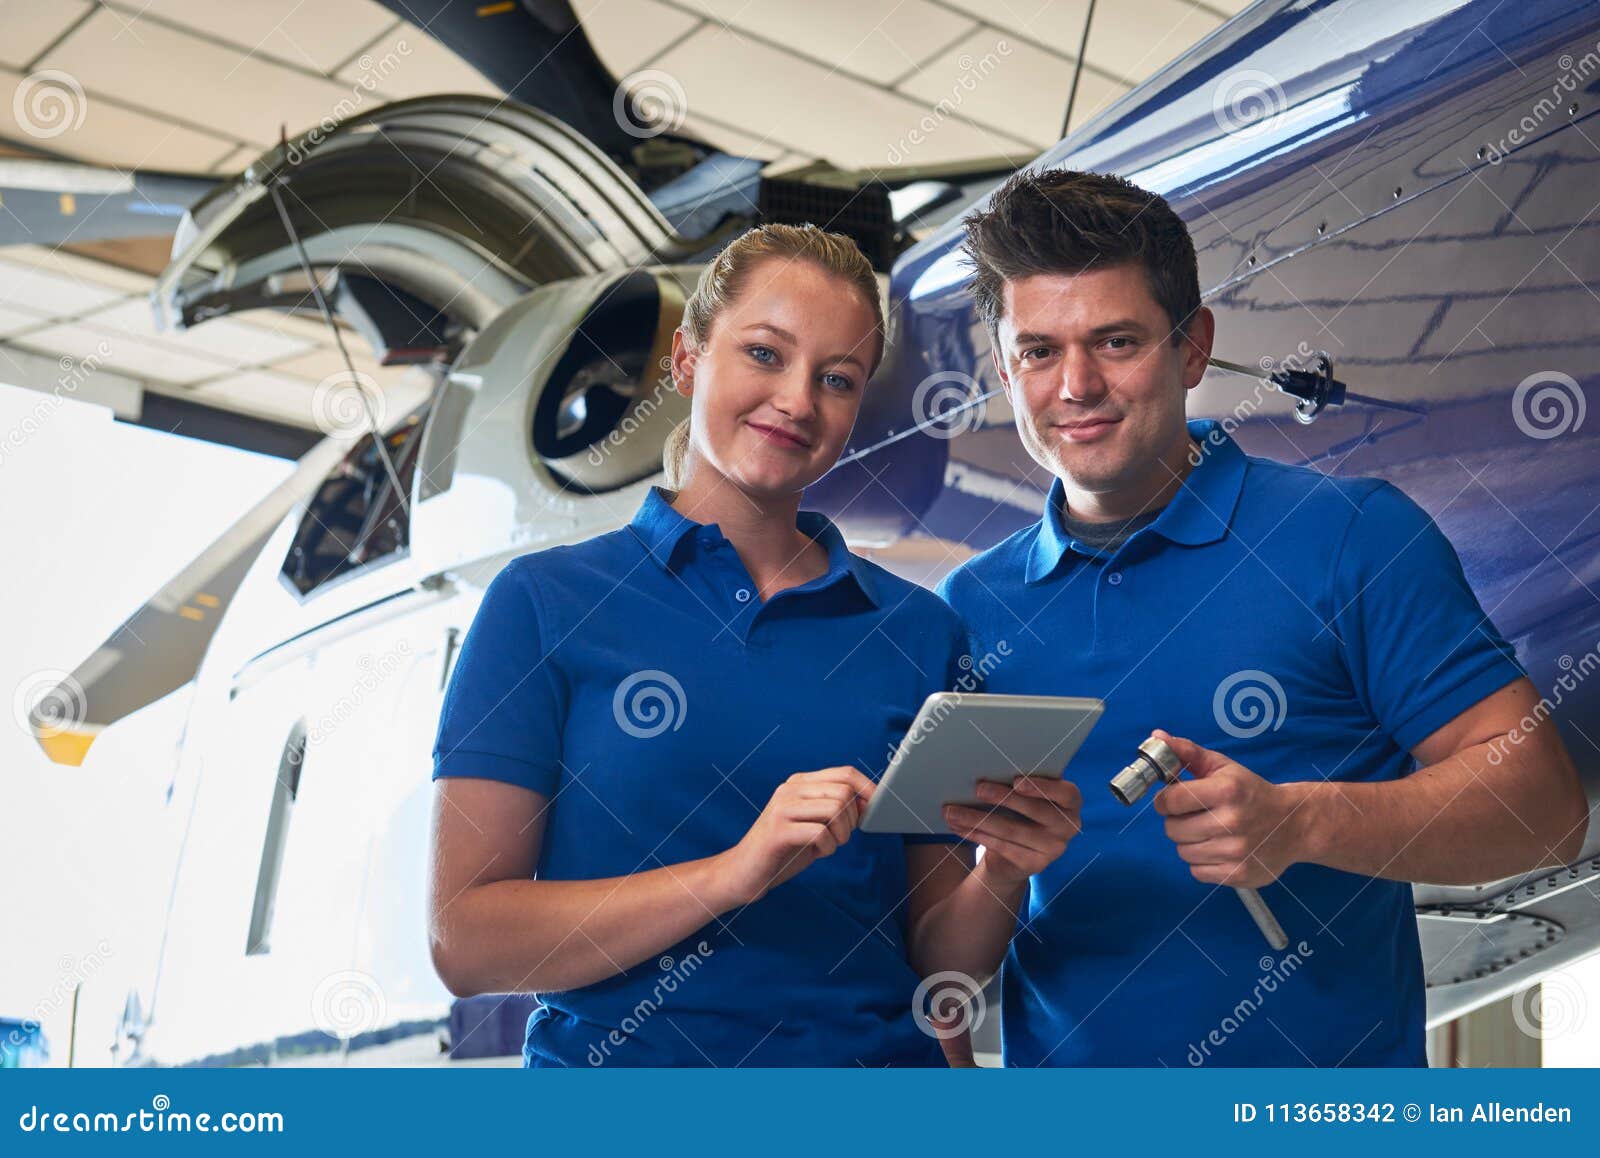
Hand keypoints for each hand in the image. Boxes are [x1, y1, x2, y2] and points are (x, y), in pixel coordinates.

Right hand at [718, 766, 875, 904]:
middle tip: (841, 836)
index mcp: (799, 783)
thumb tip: (870, 802)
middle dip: (853, 818)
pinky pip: (820, 833)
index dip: (868, 789)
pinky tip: (818, 853)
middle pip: (844, 791)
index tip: (876, 808)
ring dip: (842, 834)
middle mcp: (790, 789)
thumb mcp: (812, 824)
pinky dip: (828, 847)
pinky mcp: (778, 832)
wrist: (743, 872)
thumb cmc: (783, 849)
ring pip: (836, 808)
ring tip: (830, 845)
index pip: (845, 773)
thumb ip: (835, 810)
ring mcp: (782, 808)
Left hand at [942, 775, 1082, 884]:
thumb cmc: (1021, 811)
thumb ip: (1021, 783)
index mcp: (1071, 803)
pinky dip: (975, 834)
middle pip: (1035, 811)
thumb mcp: (1027, 796)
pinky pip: (1001, 846)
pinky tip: (957, 826)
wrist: (1017, 854)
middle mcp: (1068, 827)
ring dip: (978, 818)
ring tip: (952, 810)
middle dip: (1003, 798)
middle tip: (978, 788)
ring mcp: (1053, 849)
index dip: (1042, 787)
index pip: (1066, 793)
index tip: (1016, 780)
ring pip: (1011, 830)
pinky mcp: (1033, 865)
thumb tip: (991, 766)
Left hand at [1151, 729, 1310, 886]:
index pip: (1171, 800)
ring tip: (1209, 832)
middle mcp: (1232, 822)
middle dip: (1177, 821)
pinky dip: (1202, 862)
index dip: (1164, 800)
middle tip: (1194, 815)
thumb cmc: (1251, 792)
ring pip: (1183, 852)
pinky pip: (1197, 872)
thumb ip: (1187, 752)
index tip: (1171, 800)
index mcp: (1227, 791)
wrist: (1294, 824)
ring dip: (1189, 842)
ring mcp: (1236, 852)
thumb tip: (1156, 737)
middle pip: (1172, 829)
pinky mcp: (1239, 875)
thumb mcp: (1223, 767)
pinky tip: (1218, 848)